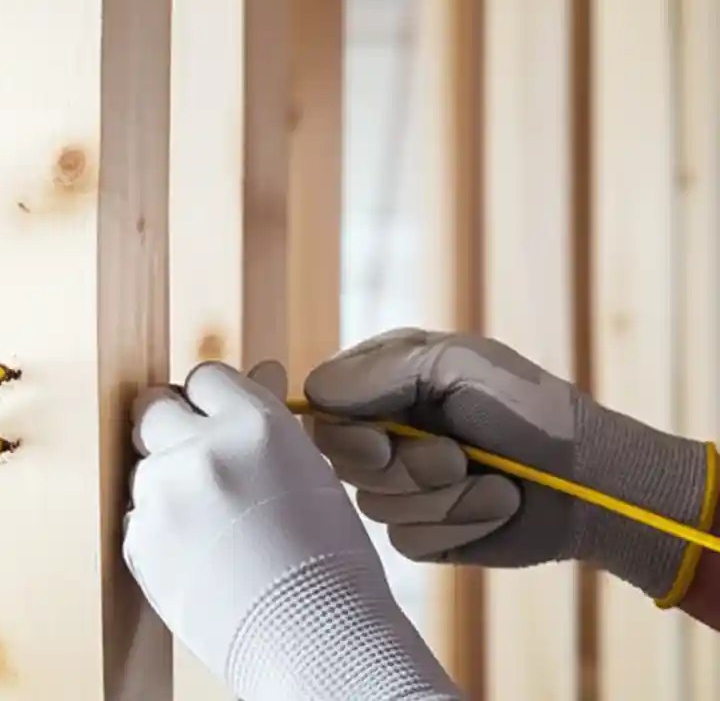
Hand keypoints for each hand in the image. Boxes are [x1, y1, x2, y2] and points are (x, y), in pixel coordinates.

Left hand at [124, 360, 458, 700]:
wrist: (312, 640)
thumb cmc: (327, 560)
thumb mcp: (311, 473)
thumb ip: (270, 421)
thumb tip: (260, 370)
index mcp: (252, 425)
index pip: (206, 377)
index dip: (212, 400)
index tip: (217, 419)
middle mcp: (199, 450)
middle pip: (152, 407)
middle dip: (169, 425)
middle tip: (196, 455)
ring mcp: (162, 497)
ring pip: (144, 465)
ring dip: (168, 481)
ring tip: (214, 524)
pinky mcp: (139, 542)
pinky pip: (139, 516)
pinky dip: (160, 528)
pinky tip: (200, 554)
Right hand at [304, 328, 714, 604]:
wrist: (590, 481)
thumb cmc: (529, 410)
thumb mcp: (458, 366)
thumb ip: (383, 370)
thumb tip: (314, 393)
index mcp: (385, 382)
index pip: (322, 406)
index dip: (343, 430)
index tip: (383, 437)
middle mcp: (384, 431)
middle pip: (340, 460)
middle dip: (404, 465)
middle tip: (457, 455)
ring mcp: (399, 485)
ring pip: (375, 504)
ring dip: (442, 496)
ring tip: (492, 480)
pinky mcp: (420, 531)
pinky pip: (406, 539)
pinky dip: (458, 524)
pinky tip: (495, 506)